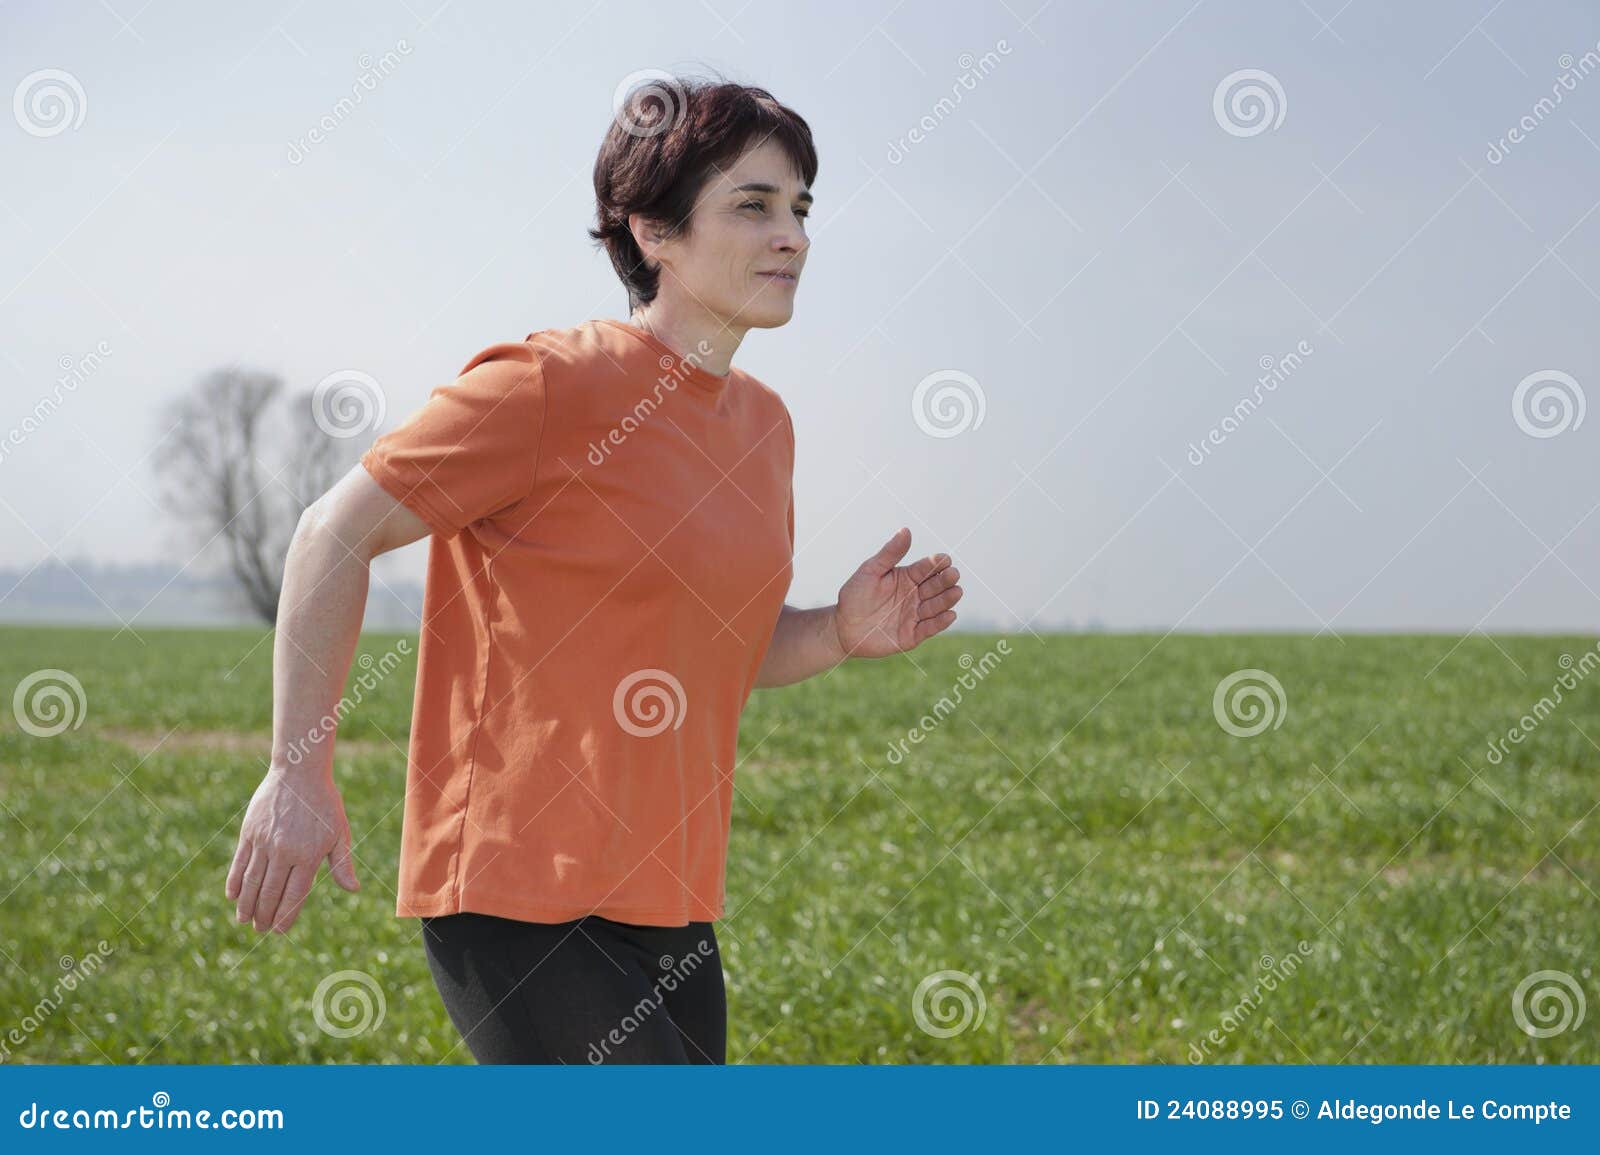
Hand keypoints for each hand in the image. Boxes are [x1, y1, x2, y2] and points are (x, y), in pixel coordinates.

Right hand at [225, 766, 359, 933]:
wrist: (299, 772)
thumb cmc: (324, 804)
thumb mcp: (339, 833)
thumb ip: (342, 863)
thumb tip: (353, 889)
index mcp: (309, 854)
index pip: (295, 894)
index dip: (287, 915)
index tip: (280, 930)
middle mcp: (285, 851)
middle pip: (271, 892)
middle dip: (265, 915)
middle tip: (261, 929)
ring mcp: (264, 842)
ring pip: (253, 881)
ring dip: (247, 904)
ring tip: (244, 920)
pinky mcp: (250, 832)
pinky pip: (240, 863)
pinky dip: (235, 882)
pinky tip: (232, 897)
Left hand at [832, 526, 962, 659]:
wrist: (843, 627)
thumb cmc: (855, 595)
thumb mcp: (870, 570)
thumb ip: (890, 553)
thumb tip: (906, 530)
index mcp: (907, 577)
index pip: (926, 568)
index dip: (936, 564)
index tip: (945, 559)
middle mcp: (915, 595)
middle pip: (935, 586)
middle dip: (945, 580)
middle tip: (953, 574)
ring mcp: (915, 615)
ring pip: (936, 606)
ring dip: (947, 600)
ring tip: (956, 592)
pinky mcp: (912, 635)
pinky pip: (929, 628)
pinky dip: (940, 622)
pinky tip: (950, 615)